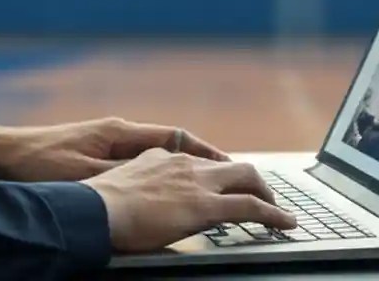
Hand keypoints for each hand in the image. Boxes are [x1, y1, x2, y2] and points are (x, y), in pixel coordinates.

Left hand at [0, 117, 229, 181]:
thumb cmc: (36, 164)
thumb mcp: (82, 175)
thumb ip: (121, 176)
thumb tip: (160, 177)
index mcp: (119, 133)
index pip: (176, 137)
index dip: (206, 152)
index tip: (230, 165)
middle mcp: (116, 132)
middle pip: (171, 143)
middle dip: (201, 160)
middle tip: (229, 177)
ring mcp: (104, 142)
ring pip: (154, 154)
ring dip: (180, 168)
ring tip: (204, 186)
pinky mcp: (90, 154)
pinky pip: (136, 163)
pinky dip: (156, 174)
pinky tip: (160, 191)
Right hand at [84, 148, 297, 252]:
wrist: (95, 210)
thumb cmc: (98, 205)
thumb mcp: (120, 184)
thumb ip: (137, 185)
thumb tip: (137, 199)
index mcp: (162, 157)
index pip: (200, 162)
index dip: (218, 174)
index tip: (225, 183)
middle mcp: (185, 164)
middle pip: (231, 165)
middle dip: (250, 180)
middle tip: (261, 195)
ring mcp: (197, 183)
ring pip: (247, 179)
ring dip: (266, 195)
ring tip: (277, 210)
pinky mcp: (206, 205)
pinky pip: (250, 206)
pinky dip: (272, 214)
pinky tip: (283, 222)